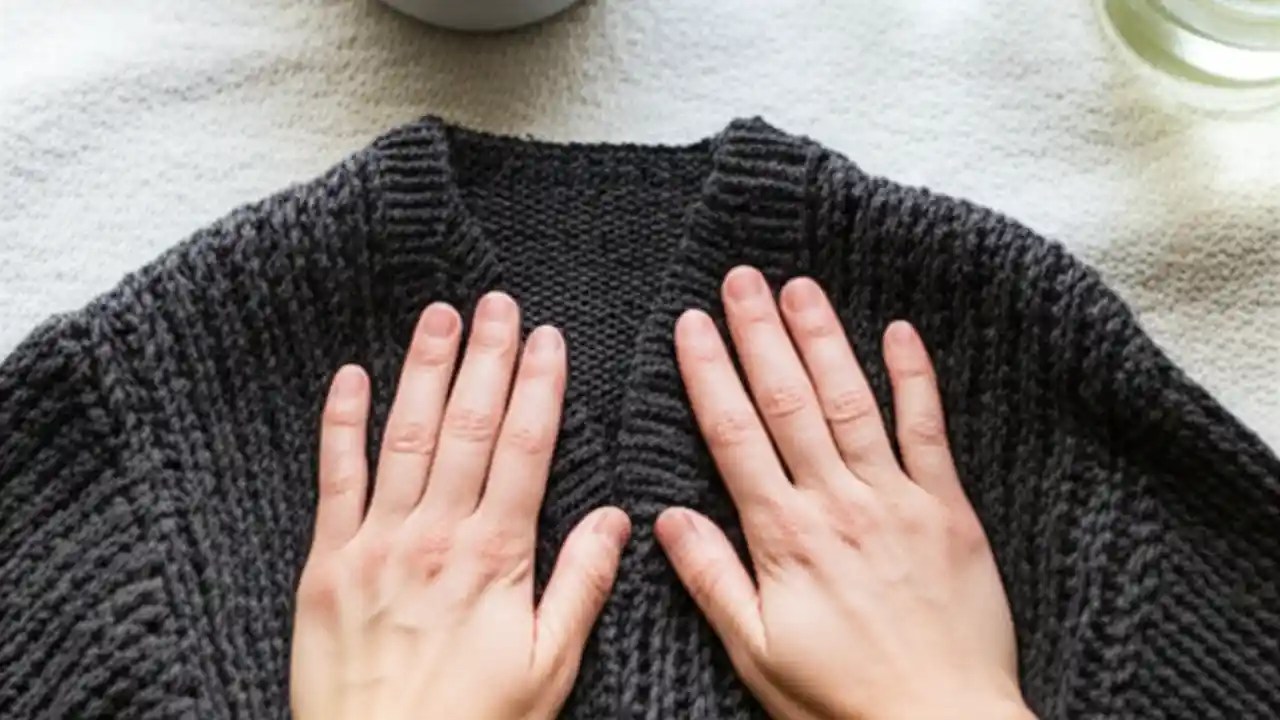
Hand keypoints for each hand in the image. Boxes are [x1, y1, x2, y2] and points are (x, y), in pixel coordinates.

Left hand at [291, 293, 630, 719]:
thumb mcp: (550, 665)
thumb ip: (583, 585)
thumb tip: (619, 519)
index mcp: (496, 555)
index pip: (525, 447)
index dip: (539, 386)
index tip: (547, 339)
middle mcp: (437, 534)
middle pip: (468, 425)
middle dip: (485, 358)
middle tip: (496, 304)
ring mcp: (377, 542)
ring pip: (405, 435)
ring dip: (424, 369)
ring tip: (438, 315)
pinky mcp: (328, 561)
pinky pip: (335, 477)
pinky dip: (343, 422)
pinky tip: (353, 376)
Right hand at [657, 267, 1031, 719]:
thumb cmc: (844, 700)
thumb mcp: (757, 654)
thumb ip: (711, 580)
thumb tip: (666, 518)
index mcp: (784, 536)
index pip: (735, 435)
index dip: (710, 374)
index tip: (691, 324)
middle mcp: (837, 503)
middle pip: (788, 401)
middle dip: (760, 334)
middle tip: (740, 278)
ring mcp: (897, 499)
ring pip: (850, 402)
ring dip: (823, 339)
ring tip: (799, 287)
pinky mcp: (948, 509)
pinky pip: (928, 431)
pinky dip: (914, 378)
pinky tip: (899, 331)